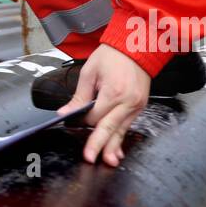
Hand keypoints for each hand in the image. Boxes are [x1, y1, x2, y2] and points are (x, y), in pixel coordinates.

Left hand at [56, 42, 150, 166]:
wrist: (136, 45)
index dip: (83, 120)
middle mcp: (127, 102)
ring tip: (107, 161)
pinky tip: (117, 150)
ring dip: (113, 146)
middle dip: (98, 144)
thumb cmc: (112, 55)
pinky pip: (129, 125)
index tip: (74, 121)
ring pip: (121, 130)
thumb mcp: (90, 72)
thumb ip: (79, 96)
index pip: (95, 116)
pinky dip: (121, 136)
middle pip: (109, 128)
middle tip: (89, 157)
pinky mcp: (141, 106)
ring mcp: (136, 105)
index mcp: (114, 92)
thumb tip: (65, 113)